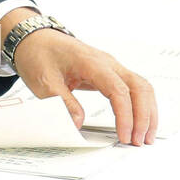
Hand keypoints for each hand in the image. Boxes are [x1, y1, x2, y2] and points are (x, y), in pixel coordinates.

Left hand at [5, 19, 156, 145]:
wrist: (33, 37)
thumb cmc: (38, 54)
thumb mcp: (43, 81)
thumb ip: (63, 102)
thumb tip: (78, 124)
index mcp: (91, 62)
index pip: (119, 90)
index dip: (125, 116)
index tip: (124, 136)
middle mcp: (107, 62)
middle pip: (139, 88)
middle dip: (143, 117)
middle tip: (138, 142)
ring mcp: (110, 66)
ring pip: (141, 87)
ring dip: (147, 112)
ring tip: (144, 137)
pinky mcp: (109, 72)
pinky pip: (133, 88)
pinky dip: (140, 105)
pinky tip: (140, 121)